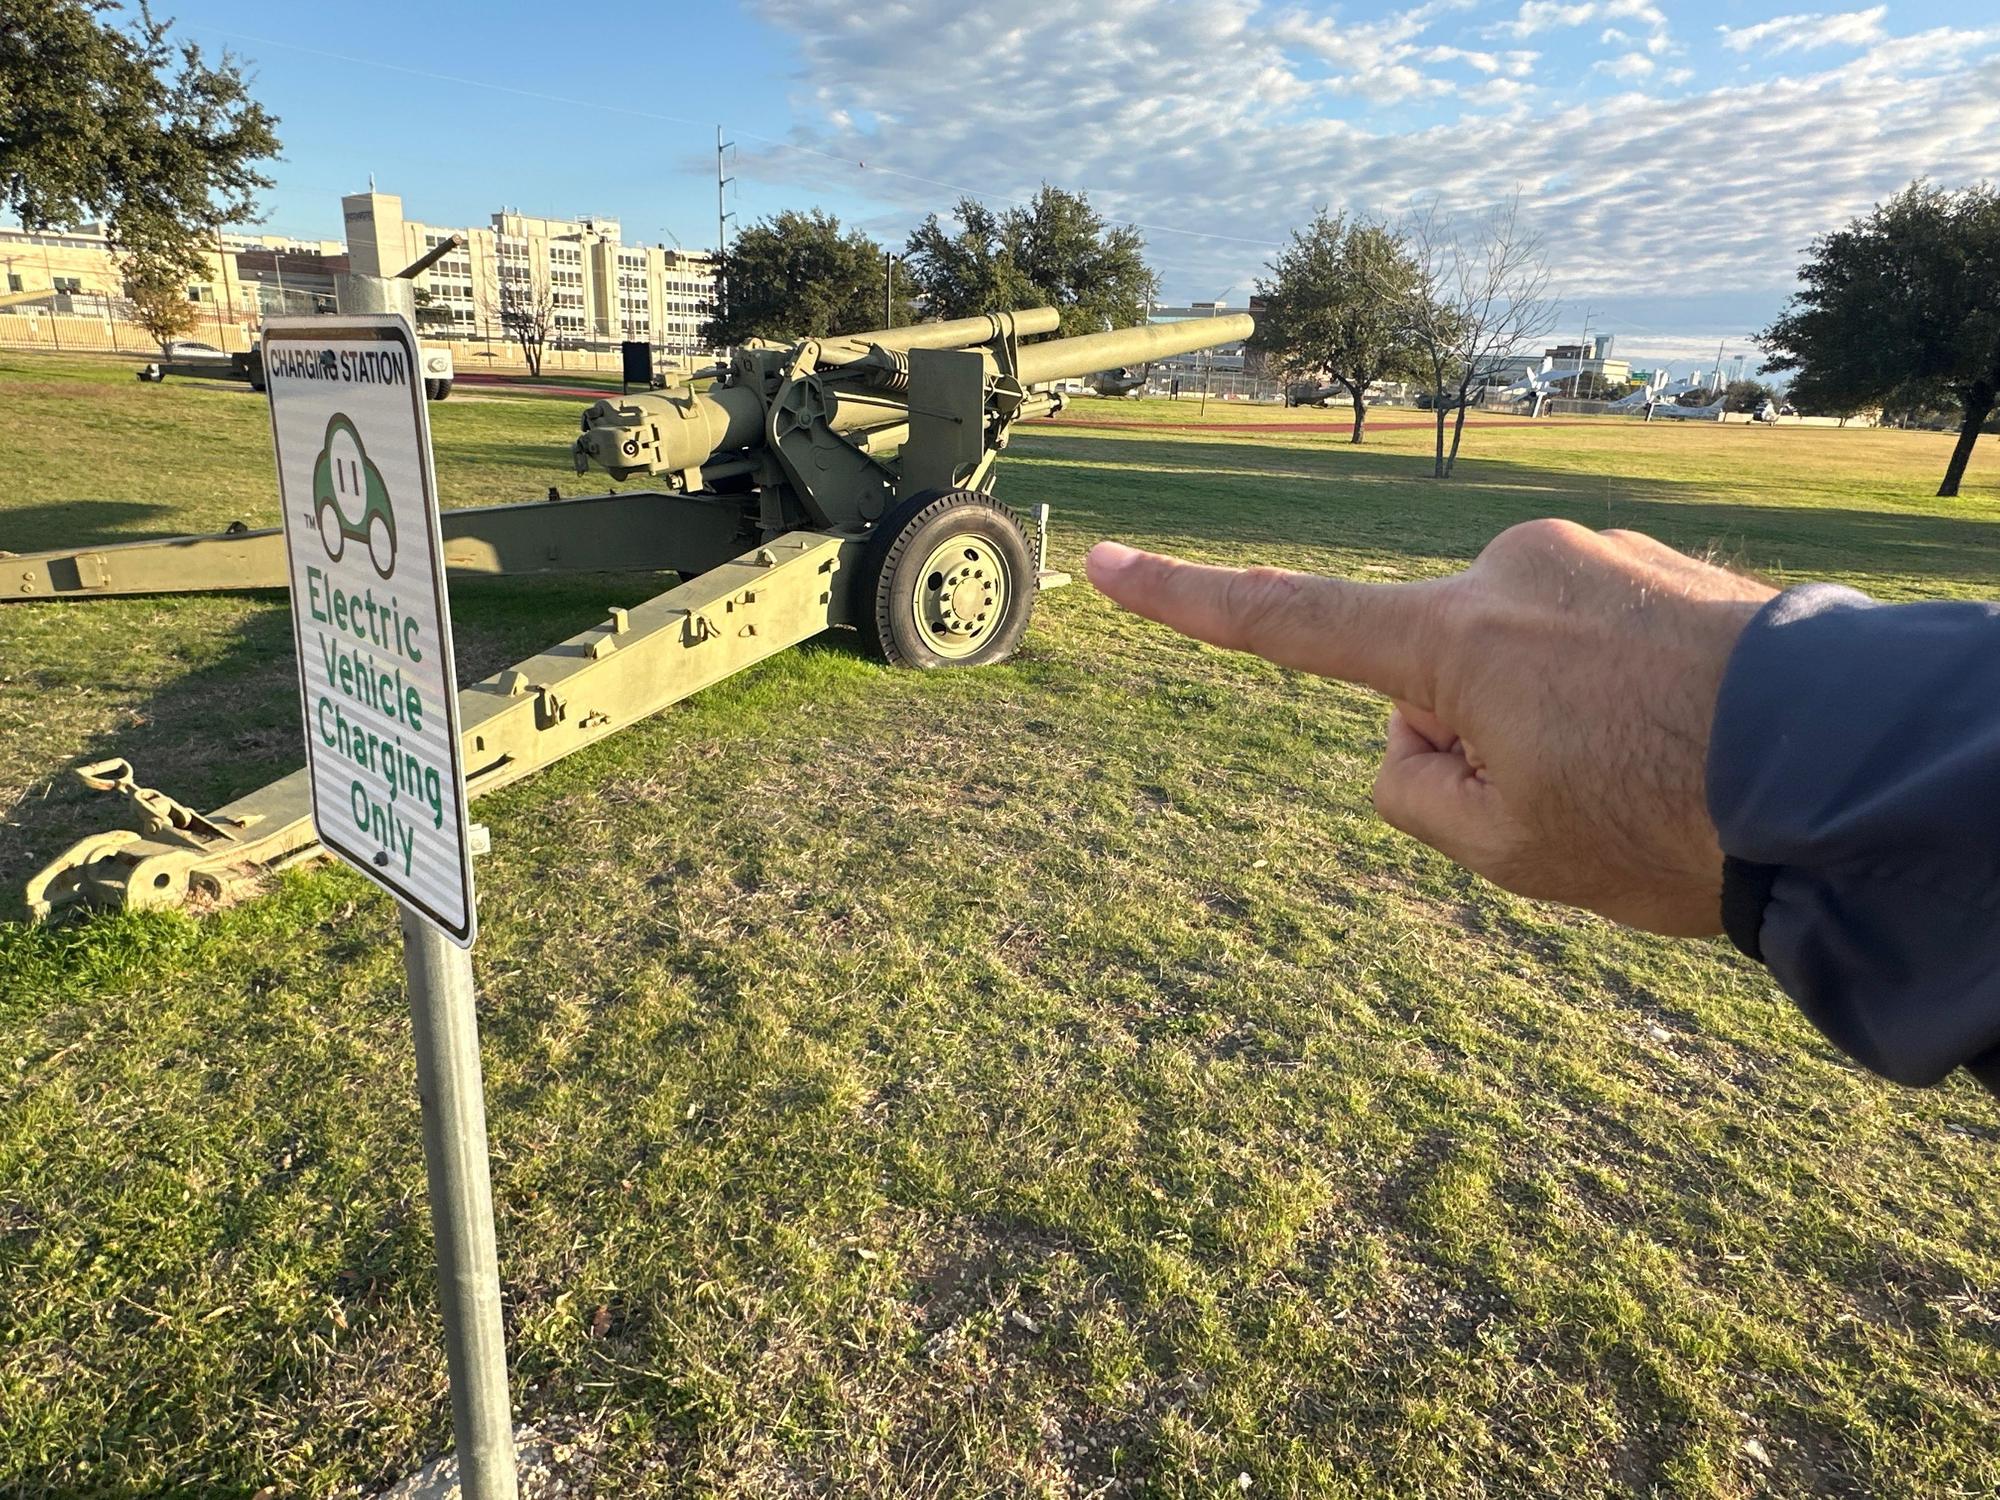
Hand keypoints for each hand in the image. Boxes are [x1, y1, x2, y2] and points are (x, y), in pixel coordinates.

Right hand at [1086, 521, 1776, 935]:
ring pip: (1506, 653)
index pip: (1285, 621)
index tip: (1107, 558)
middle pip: (1424, 668)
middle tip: (1571, 804)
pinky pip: (1576, 629)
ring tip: (1641, 772)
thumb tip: (1409, 736)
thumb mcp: (1506, 855)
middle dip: (1465, 731)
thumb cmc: (1673, 823)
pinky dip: (1599, 685)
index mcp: (1453, 640)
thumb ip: (1410, 792)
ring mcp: (1585, 554)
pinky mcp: (1647, 559)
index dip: (1186, 601)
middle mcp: (1507, 570)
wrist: (1853, 772)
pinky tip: (1673, 732)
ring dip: (1540, 712)